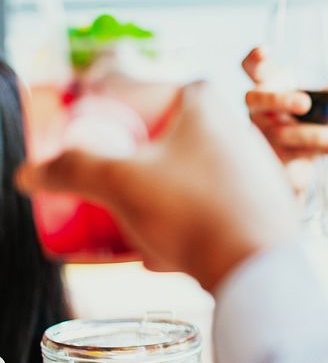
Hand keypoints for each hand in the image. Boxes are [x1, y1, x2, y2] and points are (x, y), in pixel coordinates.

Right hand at [16, 82, 298, 292]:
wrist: (259, 266)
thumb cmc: (194, 211)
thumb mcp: (119, 183)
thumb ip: (71, 170)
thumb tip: (30, 173)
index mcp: (203, 100)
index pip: (137, 97)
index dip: (103, 123)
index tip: (86, 154)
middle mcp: (235, 123)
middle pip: (159, 141)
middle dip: (127, 172)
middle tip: (104, 198)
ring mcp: (253, 162)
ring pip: (183, 177)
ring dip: (153, 205)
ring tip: (133, 233)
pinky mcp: (262, 200)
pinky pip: (208, 206)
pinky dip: (182, 225)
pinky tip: (165, 254)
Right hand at [242, 47, 327, 162]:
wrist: (300, 160)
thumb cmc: (307, 120)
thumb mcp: (325, 100)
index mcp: (269, 87)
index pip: (251, 68)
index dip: (253, 59)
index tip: (265, 50)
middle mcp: (261, 111)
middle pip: (256, 100)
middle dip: (279, 99)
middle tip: (304, 103)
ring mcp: (265, 136)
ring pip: (282, 134)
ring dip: (315, 134)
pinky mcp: (276, 160)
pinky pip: (298, 157)